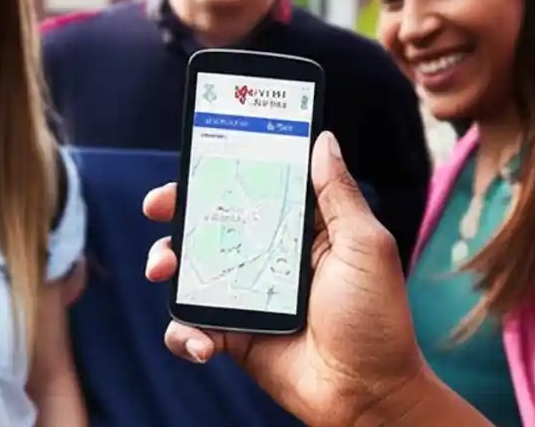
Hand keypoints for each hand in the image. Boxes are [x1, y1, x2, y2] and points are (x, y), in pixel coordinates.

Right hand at [144, 132, 429, 426]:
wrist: (369, 396)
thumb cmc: (377, 320)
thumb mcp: (366, 246)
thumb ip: (338, 194)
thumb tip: (322, 139)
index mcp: (300, 229)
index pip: (254, 187)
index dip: (222, 169)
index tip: (195, 156)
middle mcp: (268, 257)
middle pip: (210, 221)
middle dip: (176, 209)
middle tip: (157, 205)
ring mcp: (247, 296)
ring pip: (191, 270)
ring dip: (166, 264)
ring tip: (162, 271)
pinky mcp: (233, 336)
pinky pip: (192, 327)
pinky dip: (185, 333)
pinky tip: (203, 343)